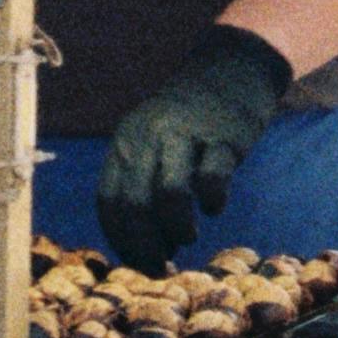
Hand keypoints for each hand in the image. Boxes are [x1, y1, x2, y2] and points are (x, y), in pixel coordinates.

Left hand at [97, 28, 292, 265]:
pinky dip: (212, 202)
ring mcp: (184, 136)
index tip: (140, 264)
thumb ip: (141, 182)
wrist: (228, 71)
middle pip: (135, 205)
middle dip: (147, 247)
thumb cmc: (186, 122)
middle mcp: (147, 138)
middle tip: (164, 266)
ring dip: (177, 229)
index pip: (109, 203)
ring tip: (187, 238)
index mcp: (124, 143)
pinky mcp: (221, 139)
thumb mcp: (149, 141)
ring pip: (168, 195)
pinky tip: (214, 207)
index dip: (122, 242)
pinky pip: (212, 180)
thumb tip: (144, 247)